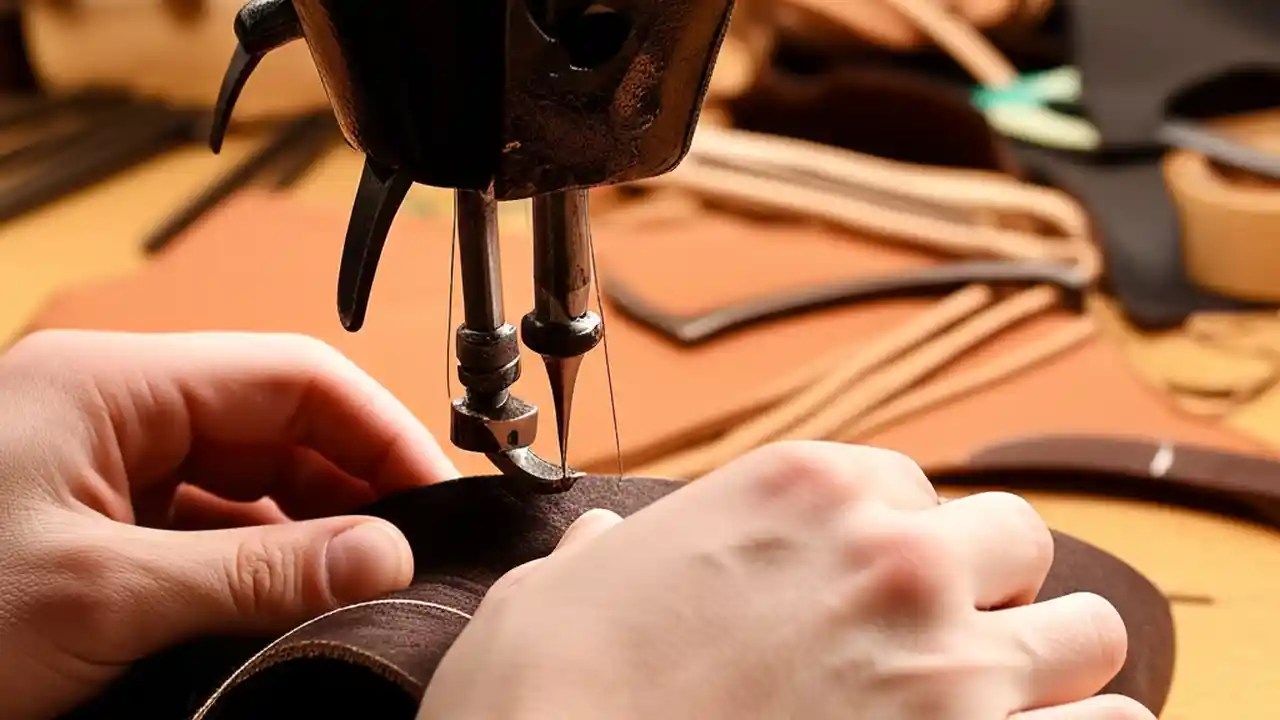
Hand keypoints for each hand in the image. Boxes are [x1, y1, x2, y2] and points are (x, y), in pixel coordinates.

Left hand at [0, 330, 457, 719]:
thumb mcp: (104, 595)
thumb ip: (260, 572)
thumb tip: (385, 556)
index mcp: (112, 383)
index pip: (291, 376)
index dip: (378, 430)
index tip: (437, 495)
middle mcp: (113, 411)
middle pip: (275, 424)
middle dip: (351, 486)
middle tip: (410, 554)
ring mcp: (102, 469)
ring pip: (246, 480)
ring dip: (308, 530)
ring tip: (363, 584)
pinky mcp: (94, 524)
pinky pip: (205, 527)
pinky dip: (256, 561)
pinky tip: (294, 603)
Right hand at [420, 442, 1152, 719]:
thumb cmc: (549, 703)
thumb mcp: (556, 594)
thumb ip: (606, 557)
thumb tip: (605, 554)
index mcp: (798, 492)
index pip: (905, 487)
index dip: (883, 542)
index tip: (859, 587)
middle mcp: (893, 558)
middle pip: (1010, 540)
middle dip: (981, 589)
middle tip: (931, 643)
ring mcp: (951, 665)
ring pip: (1087, 633)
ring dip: (1049, 665)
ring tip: (994, 703)